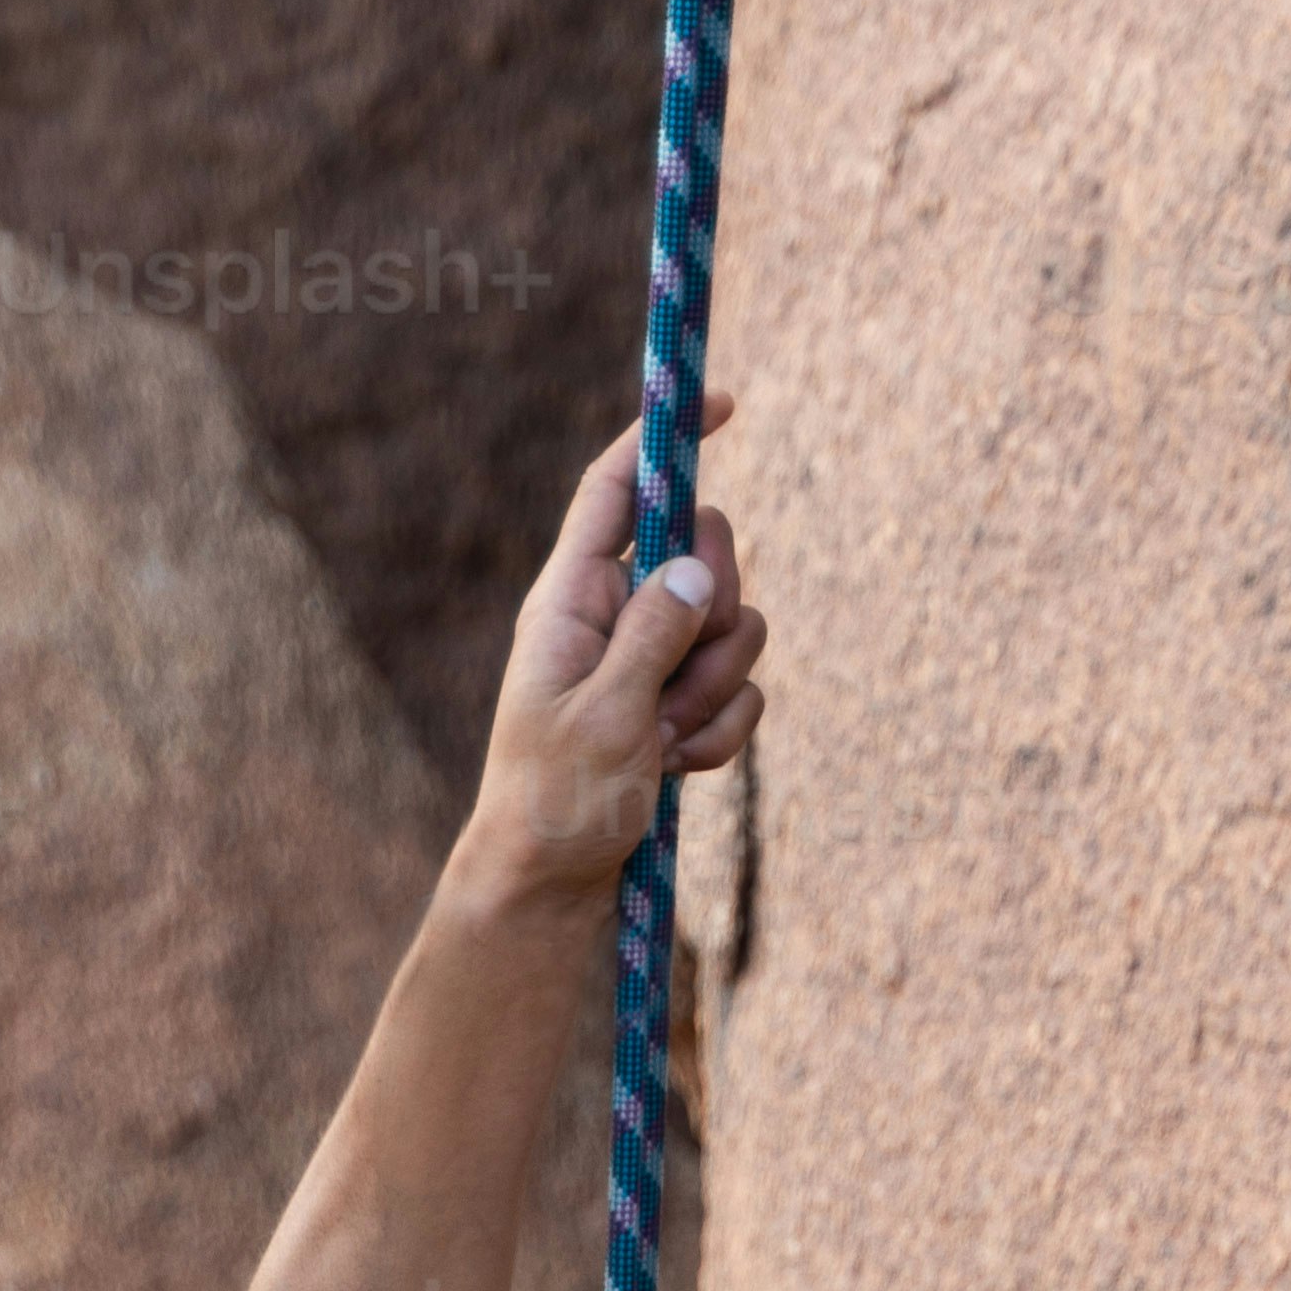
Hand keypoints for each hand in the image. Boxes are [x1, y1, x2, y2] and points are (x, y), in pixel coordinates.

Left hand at [465, 394, 763, 907]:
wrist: (551, 888)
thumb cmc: (556, 804)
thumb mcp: (606, 714)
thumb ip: (655, 632)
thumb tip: (700, 564)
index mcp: (574, 598)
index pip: (619, 488)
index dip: (666, 440)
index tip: (722, 402)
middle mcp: (616, 616)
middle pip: (706, 552)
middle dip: (716, 617)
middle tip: (676, 685)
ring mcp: (653, 662)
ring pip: (736, 627)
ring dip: (715, 692)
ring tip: (662, 746)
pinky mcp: (680, 706)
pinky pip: (739, 691)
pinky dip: (720, 733)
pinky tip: (678, 769)